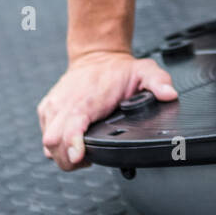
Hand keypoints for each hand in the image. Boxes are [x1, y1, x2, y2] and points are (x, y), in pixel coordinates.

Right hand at [37, 50, 177, 169]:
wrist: (97, 56)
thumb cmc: (117, 69)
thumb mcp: (144, 70)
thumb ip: (158, 81)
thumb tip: (169, 94)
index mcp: (85, 98)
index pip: (69, 127)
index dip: (72, 146)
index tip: (80, 156)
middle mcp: (64, 103)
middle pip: (53, 143)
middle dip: (68, 158)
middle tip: (88, 158)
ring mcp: (53, 107)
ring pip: (47, 143)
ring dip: (63, 154)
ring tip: (83, 152)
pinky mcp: (47, 110)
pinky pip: (46, 137)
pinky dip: (58, 146)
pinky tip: (75, 144)